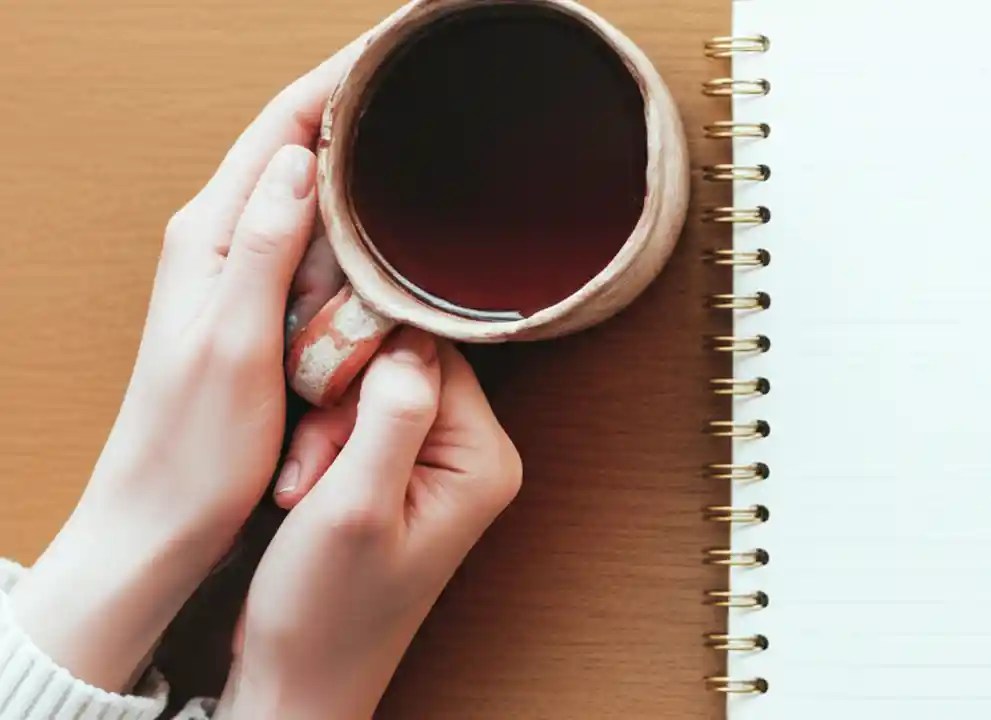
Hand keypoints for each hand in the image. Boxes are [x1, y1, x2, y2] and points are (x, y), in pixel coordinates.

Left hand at [8, 37, 366, 691]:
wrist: (161, 521)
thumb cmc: (194, 447)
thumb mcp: (233, 343)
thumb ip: (263, 245)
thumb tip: (305, 158)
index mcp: (209, 236)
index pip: (282, 128)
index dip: (340, 78)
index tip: (398, 46)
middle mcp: (221, 240)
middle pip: (297, 145)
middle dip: (356, 102)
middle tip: (423, 75)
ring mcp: (240, 272)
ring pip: (309, 192)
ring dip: (357, 156)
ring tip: (419, 125)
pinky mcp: (259, 306)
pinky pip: (314, 242)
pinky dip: (352, 217)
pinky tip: (388, 214)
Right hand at [218, 330, 520, 718]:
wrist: (297, 680)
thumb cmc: (326, 609)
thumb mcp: (356, 504)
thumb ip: (391, 414)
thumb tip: (407, 336)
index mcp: (483, 459)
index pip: (433, 352)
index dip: (368, 358)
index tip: (317, 396)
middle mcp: (472, 456)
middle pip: (402, 368)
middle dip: (339, 405)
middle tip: (311, 470)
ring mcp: (435, 467)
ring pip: (369, 394)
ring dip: (321, 432)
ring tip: (304, 492)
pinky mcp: (398, 478)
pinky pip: (356, 425)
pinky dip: (318, 449)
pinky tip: (303, 494)